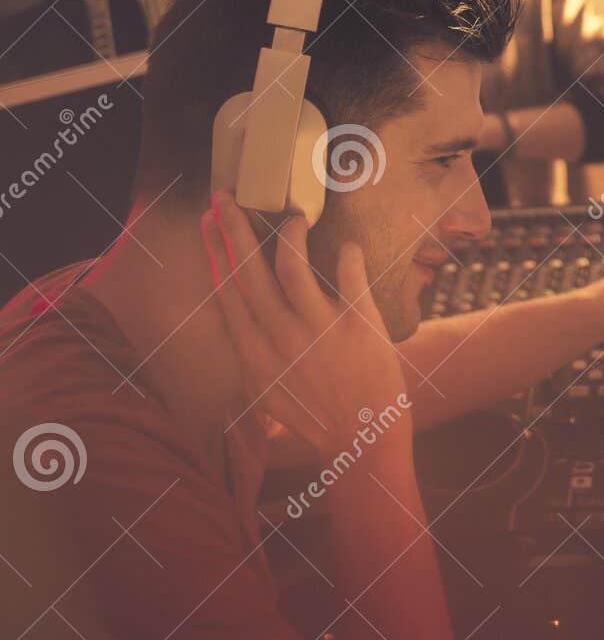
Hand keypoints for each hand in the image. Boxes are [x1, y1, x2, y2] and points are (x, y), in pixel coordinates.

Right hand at [201, 191, 409, 459]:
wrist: (361, 443)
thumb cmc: (317, 422)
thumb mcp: (267, 393)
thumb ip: (253, 356)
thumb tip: (242, 323)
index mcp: (253, 351)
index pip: (227, 289)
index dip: (216, 251)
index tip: (206, 222)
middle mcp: (279, 335)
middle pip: (248, 269)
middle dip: (233, 226)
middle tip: (226, 197)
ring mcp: (317, 329)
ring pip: (292, 265)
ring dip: (290, 234)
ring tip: (294, 218)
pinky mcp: (357, 325)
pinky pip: (350, 277)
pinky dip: (349, 257)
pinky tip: (349, 246)